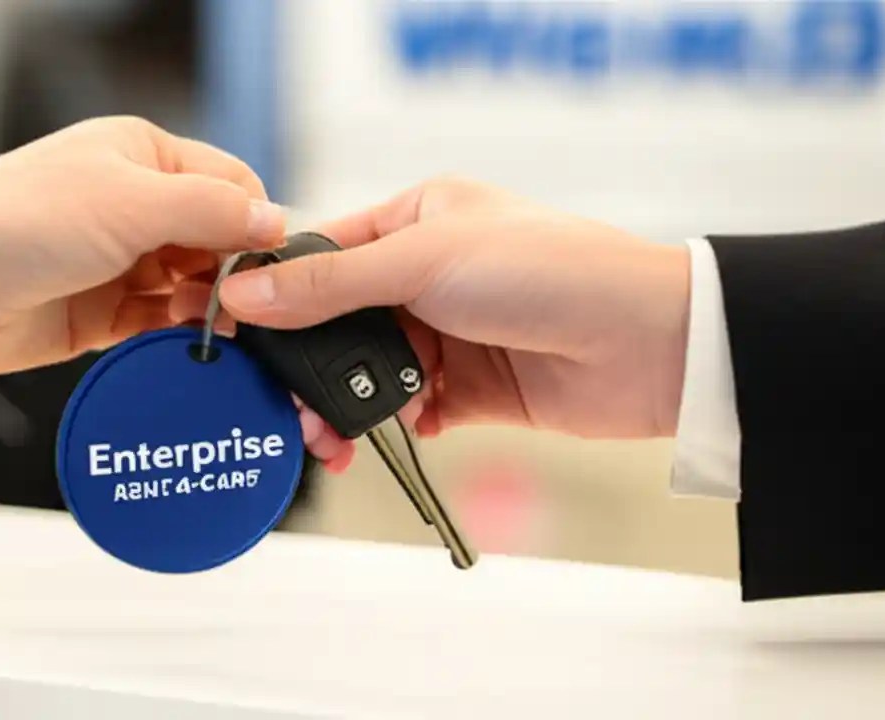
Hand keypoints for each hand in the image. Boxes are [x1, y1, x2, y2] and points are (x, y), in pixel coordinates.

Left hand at [0, 116, 284, 375]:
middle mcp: (130, 206)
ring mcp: (113, 262)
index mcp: (140, 156)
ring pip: (189, 287)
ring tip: (205, 324)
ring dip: (204, 307)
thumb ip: (212, 210)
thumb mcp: (132, 201)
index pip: (228, 182)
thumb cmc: (12, 222)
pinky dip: (175, 334)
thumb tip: (274, 221)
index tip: (266, 262)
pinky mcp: (98, 315)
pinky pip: (157, 325)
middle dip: (229, 272)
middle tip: (236, 303)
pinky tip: (182, 342)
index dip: (252, 221)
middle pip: (214, 241)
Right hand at [214, 178, 689, 470]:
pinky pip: (406, 409)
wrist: (648, 345)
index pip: (323, 253)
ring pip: (366, 372)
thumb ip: (333, 286)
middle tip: (283, 405)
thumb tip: (249, 295)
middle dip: (308, 366)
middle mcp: (429, 272)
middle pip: (338, 322)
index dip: (277, 294)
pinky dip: (389, 425)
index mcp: (418, 217)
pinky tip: (381, 436)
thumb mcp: (428, 261)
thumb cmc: (555, 271)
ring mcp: (448, 332)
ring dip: (344, 404)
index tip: (236, 333)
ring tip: (328, 437)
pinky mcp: (469, 388)